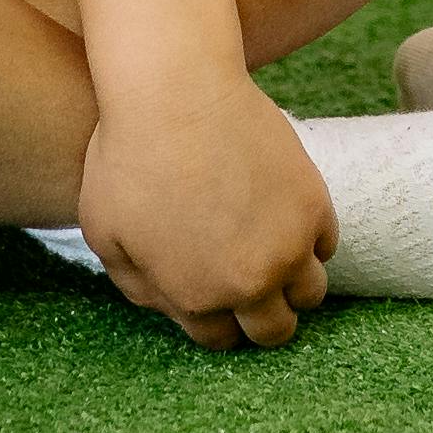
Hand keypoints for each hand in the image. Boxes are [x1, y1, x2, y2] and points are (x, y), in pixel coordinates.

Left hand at [78, 77, 337, 348]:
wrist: (175, 91)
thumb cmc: (128, 154)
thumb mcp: (106, 234)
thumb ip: (138, 284)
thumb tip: (168, 303)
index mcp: (196, 298)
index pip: (223, 340)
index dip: (221, 319)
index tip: (220, 293)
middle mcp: (248, 283)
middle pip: (275, 330)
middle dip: (263, 315)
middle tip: (253, 282)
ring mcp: (287, 244)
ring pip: (311, 293)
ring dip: (295, 280)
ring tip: (274, 250)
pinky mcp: (312, 202)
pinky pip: (326, 242)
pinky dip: (311, 235)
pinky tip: (284, 214)